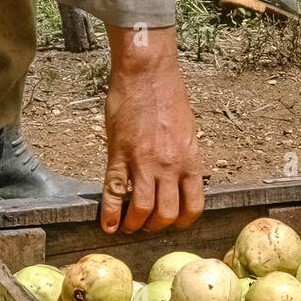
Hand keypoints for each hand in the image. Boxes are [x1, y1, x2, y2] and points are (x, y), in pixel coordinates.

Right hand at [100, 25, 203, 234]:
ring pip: (141, 209)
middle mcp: (169, 166)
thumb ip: (183, 155)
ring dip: (134, 224)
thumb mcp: (186, 129)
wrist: (147, 73)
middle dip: (157, 226)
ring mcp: (143, 162)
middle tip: (148, 226)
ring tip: (128, 226)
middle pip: (166, 213)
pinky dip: (110, 213)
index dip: (183, 221)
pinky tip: (107, 223)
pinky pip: (113, 192)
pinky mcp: (119, 155)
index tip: (174, 223)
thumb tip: (180, 176)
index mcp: (189, 159)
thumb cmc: (168, 94)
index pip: (193, 205)